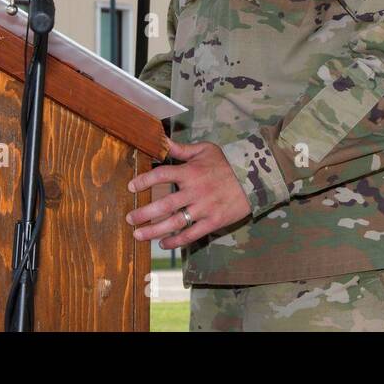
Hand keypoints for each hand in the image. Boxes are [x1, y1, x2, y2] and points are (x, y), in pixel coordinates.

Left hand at [126, 140, 251, 249]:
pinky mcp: (213, 222)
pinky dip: (176, 241)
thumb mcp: (205, 150)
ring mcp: (204, 208)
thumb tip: (161, 140)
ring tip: (138, 235)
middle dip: (143, 213)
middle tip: (130, 219)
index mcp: (190, 171)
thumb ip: (181, 149)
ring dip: (154, 231)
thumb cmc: (226, 163)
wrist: (254, 178)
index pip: (161, 175)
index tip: (131, 187)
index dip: (144, 181)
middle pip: (163, 204)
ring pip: (174, 222)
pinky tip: (163, 243)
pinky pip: (191, 234)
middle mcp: (194, 191)